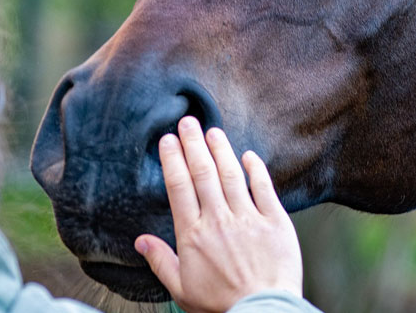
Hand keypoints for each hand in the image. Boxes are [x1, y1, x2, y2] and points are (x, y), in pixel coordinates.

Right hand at [135, 117, 302, 312]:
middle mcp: (218, 220)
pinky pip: (264, 188)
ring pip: (231, 175)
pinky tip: (248, 155)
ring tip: (212, 131)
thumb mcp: (182, 289)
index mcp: (193, 235)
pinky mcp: (275, 222)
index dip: (172, 160)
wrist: (262, 312)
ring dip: (220, 150)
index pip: (179, 187)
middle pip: (203, 173)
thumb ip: (161, 261)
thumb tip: (140, 240)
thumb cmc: (221, 305)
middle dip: (193, 144)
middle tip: (187, 122)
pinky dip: (256, 170)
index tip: (167, 141)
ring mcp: (248, 219)